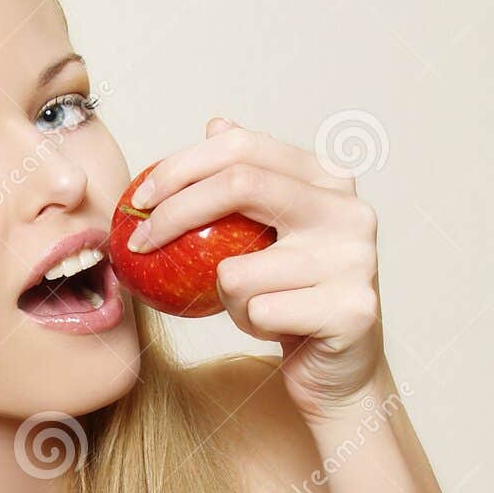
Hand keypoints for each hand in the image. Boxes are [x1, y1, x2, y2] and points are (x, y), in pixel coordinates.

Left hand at [127, 118, 384, 422]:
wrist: (337, 370)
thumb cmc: (291, 298)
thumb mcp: (267, 234)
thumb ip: (247, 180)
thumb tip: (216, 122)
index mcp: (330, 179)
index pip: (242, 148)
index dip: (182, 166)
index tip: (139, 198)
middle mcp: (350, 210)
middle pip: (240, 185)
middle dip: (173, 211)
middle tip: (137, 242)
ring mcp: (356, 259)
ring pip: (236, 269)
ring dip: (222, 296)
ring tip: (251, 305)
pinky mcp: (351, 310)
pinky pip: (256, 311)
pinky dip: (248, 324)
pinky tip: (274, 327)